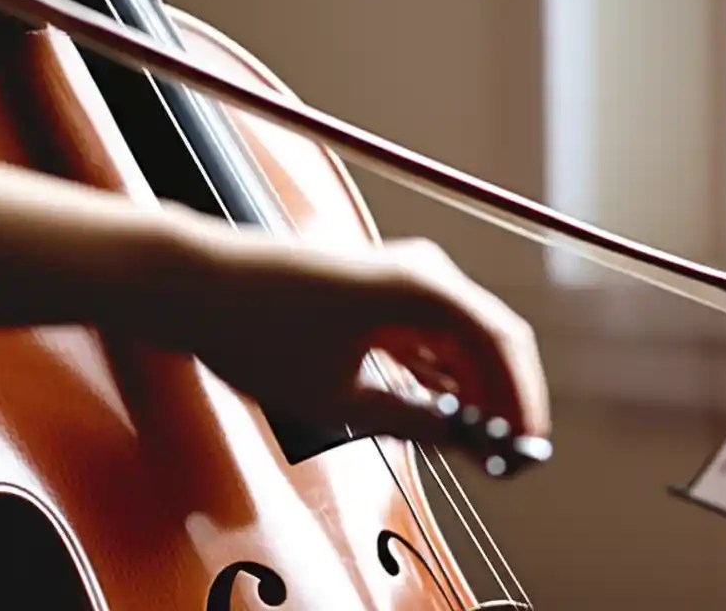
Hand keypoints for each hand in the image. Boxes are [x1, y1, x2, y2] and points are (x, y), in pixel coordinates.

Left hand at [145, 228, 550, 468]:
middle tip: (504, 452)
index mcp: (423, 289)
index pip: (501, 343)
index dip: (522, 399)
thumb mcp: (338, 396)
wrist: (198, 283)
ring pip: (465, 339)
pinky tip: (442, 412)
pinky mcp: (385, 288)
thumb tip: (465, 441)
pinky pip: (435, 333)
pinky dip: (445, 373)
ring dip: (474, 388)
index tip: (527, 443)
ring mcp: (406, 277)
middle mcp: (424, 273)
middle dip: (501, 398)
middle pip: (490, 339)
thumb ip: (412, 421)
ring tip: (473, 442)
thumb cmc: (258, 326)